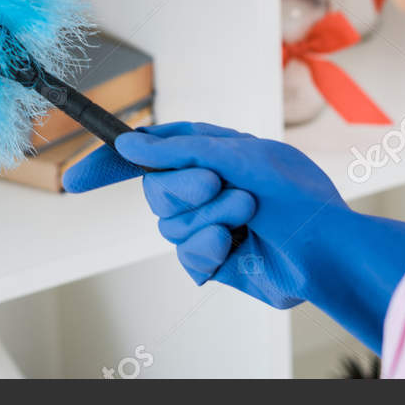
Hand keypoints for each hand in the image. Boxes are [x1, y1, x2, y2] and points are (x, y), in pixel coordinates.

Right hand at [65, 121, 404, 350]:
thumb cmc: (296, 197)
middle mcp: (207, 184)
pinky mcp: (215, 258)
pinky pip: (186, 254)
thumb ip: (179, 150)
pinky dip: (209, 247)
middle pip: (154, 187)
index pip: (150, 150)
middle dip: (185, 188)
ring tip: (247, 216)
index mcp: (213, 150)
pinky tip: (236, 247)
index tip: (75, 179)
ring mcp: (209, 222)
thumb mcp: (239, 156)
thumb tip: (129, 146)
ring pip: (168, 223)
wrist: (329, 253)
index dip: (112, 162)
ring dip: (207, 217)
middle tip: (221, 186)